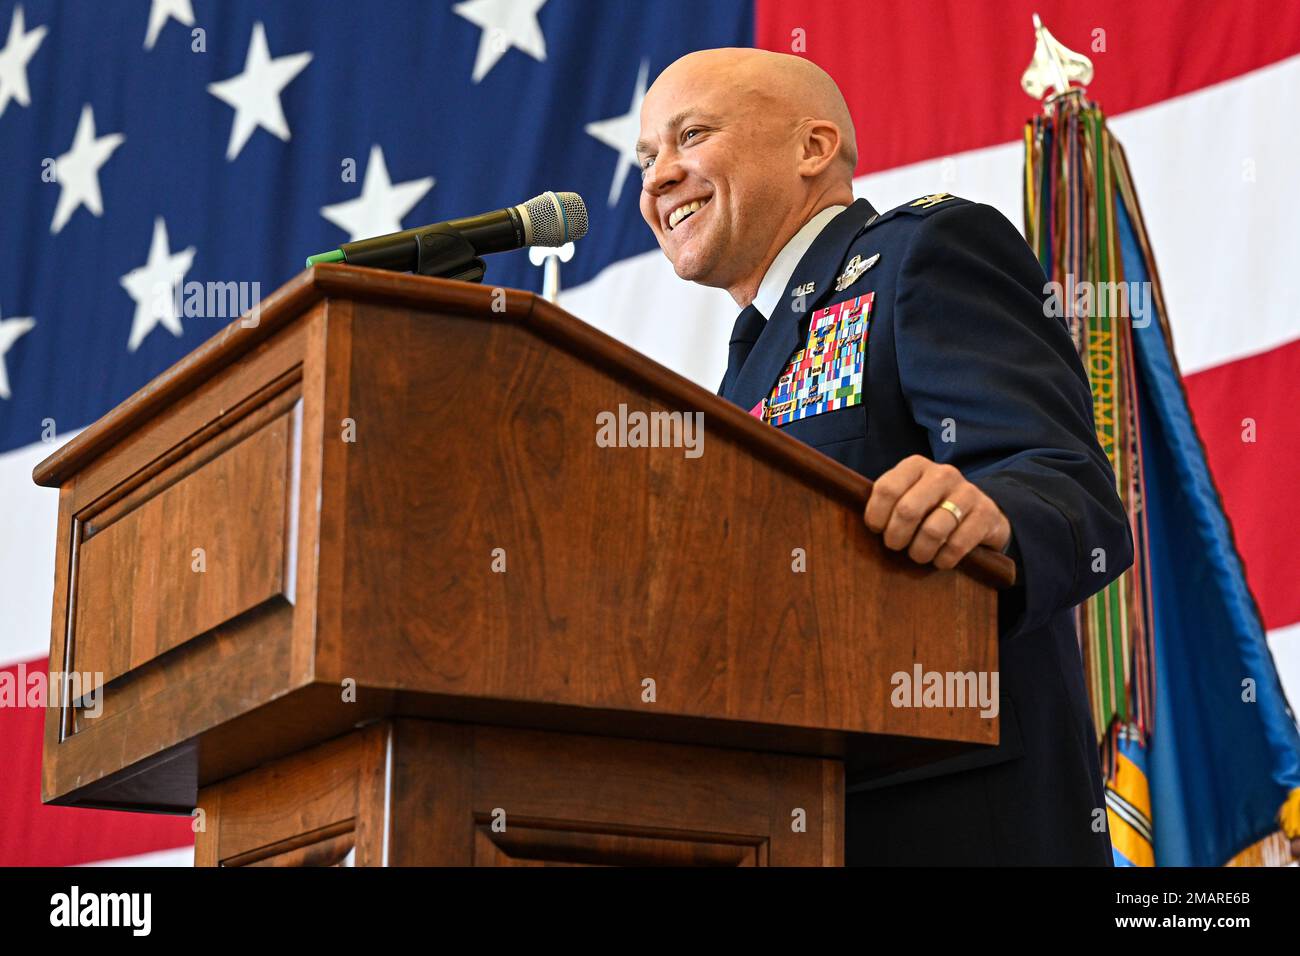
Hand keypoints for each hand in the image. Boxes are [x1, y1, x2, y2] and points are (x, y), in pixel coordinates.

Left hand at [864, 455, 1011, 569]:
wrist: (983, 515)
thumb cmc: (932, 510)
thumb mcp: (908, 497)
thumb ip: (886, 503)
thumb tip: (850, 522)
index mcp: (916, 466)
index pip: (886, 489)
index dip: (876, 516)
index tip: (876, 530)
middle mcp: (943, 474)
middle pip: (907, 510)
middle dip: (896, 537)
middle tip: (896, 546)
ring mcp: (968, 492)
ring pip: (933, 530)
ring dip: (920, 552)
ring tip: (919, 555)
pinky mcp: (986, 514)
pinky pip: (957, 545)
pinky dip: (944, 560)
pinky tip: (941, 559)